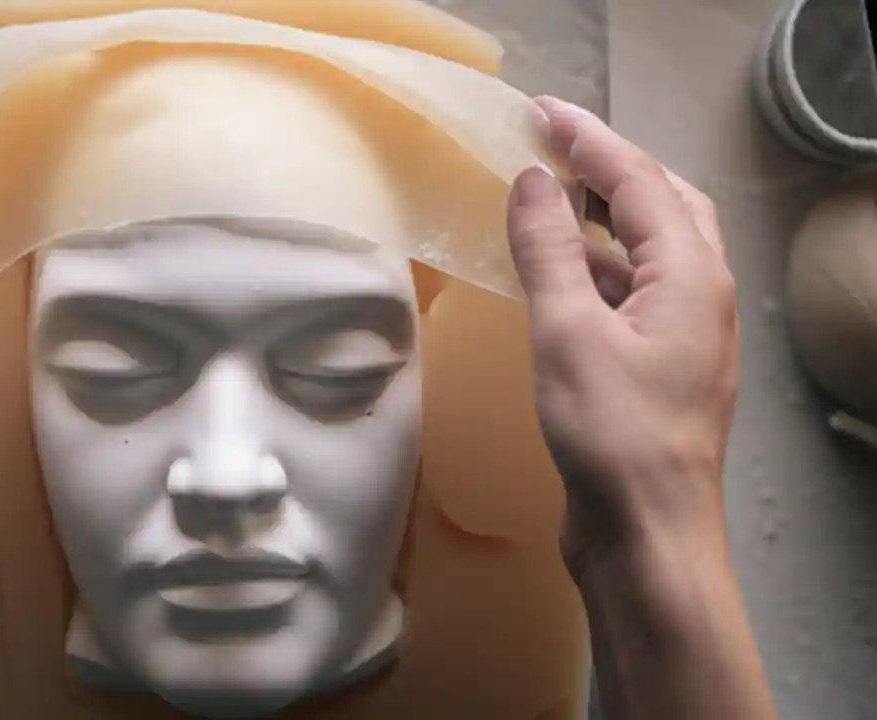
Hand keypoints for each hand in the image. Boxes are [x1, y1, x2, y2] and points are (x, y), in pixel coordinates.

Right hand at [507, 96, 738, 574]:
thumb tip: (534, 180)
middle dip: (608, 167)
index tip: (538, 110)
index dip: (588, 138)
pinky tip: (556, 275)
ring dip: (601, 218)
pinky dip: (594, 269)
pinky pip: (631, 293)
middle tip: (551, 145)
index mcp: (691, 274)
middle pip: (662, 205)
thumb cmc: (613, 435)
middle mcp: (700, 295)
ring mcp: (684, 335)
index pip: (638, 181)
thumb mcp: (568, 332)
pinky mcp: (660, 368)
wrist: (649, 536)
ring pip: (647, 252)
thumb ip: (550, 250)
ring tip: (549, 197)